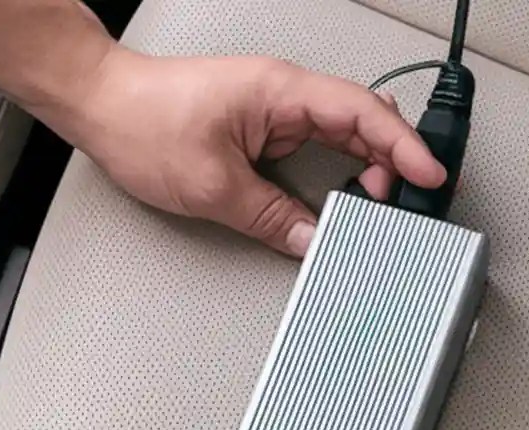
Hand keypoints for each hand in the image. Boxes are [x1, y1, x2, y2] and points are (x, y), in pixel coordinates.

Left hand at [52, 50, 445, 256]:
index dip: (402, 145)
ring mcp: (270, 109)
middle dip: (390, 162)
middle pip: (359, 123)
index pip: (362, 112)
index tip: (428, 175)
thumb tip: (311, 241)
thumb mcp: (213, 186)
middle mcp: (281, 93)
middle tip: (406, 205)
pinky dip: (332, 171)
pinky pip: (310, 146)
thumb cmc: (142, 123)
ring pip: (337, 136)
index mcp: (280, 90)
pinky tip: (340, 198)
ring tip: (378, 208)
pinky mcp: (257, 126)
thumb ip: (271, 218)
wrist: (101, 107)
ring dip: (362, 169)